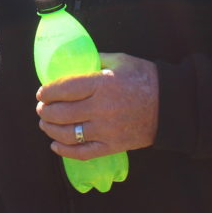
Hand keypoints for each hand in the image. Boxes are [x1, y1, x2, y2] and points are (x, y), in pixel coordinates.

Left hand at [35, 52, 158, 158]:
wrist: (170, 105)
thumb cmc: (144, 78)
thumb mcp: (119, 60)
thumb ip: (95, 59)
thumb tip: (73, 61)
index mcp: (101, 84)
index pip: (64, 89)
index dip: (47, 92)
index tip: (41, 93)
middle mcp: (101, 108)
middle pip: (62, 113)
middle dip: (45, 111)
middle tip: (41, 108)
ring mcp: (106, 130)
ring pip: (68, 134)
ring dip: (50, 129)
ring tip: (45, 123)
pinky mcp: (112, 146)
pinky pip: (83, 153)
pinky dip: (65, 152)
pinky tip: (55, 146)